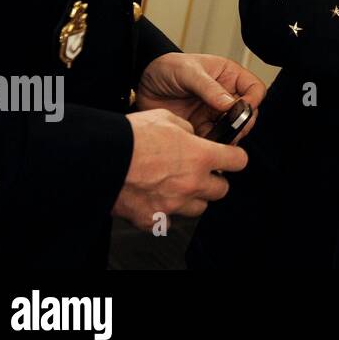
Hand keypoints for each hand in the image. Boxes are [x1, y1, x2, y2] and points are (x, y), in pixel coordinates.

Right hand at [111, 109, 248, 227]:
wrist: (101, 159)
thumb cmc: (130, 137)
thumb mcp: (165, 118)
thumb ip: (186, 129)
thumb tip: (191, 135)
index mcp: (200, 156)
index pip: (238, 161)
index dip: (234, 157)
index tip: (230, 157)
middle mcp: (191, 183)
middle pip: (221, 190)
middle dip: (214, 181)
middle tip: (200, 173)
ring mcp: (173, 204)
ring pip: (198, 208)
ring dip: (193, 198)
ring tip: (177, 186)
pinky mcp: (152, 219)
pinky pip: (167, 221)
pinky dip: (165, 212)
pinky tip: (155, 199)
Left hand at [136, 52, 266, 142]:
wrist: (141, 84)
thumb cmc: (167, 68)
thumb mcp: (188, 72)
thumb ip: (209, 88)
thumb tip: (229, 104)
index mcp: (229, 76)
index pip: (254, 89)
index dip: (253, 100)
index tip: (242, 109)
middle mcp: (225, 95)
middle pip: (247, 113)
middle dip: (242, 123)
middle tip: (231, 128)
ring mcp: (214, 112)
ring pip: (233, 128)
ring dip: (228, 136)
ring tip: (217, 138)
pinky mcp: (201, 126)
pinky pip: (214, 139)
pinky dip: (212, 144)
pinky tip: (203, 143)